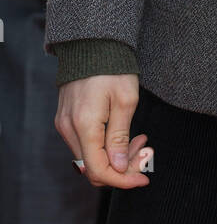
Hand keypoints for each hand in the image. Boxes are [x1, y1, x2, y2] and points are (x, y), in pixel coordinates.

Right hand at [55, 75, 152, 189]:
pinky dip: (104, 146)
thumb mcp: (126, 100)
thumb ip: (120, 137)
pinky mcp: (65, 120)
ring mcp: (64, 125)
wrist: (92, 43)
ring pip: (89, 158)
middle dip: (122, 167)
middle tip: (146, 151)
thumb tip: (117, 168)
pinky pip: (84, 144)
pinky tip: (123, 133)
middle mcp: (68, 129)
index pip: (99, 171)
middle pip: (93, 168)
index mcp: (84, 125)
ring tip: (139, 139)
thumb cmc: (113, 68)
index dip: (123, 180)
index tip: (144, 177)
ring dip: (115, 156)